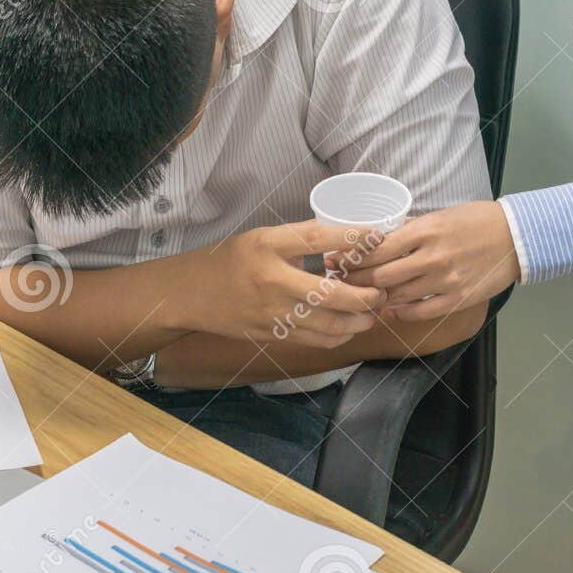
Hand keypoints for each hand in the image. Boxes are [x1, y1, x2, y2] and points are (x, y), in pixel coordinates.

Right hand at [177, 221, 385, 347]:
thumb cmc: (229, 260)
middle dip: (364, 296)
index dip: (352, 238)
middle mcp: (270, 279)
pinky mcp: (270, 333)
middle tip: (382, 292)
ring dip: (357, 321)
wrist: (190, 293)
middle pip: (330, 293)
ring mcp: (270, 311)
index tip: (378, 237)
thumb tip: (344, 234)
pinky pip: (313, 339)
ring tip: (373, 313)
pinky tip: (348, 327)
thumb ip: (300, 237)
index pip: (317, 238)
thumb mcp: (261, 236)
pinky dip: (337, 335)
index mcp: (268, 245)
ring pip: (326, 323)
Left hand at [341, 201, 519, 320]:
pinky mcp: (458, 298)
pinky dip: (402, 312)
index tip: (338, 261)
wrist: (516, 237)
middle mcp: (433, 256)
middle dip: (357, 281)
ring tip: (361, 298)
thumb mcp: (440, 216)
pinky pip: (422, 311)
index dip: (353, 258)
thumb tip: (377, 240)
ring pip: (398, 295)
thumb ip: (411, 230)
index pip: (377, 248)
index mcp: (425, 230)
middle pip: (381, 275)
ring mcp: (446, 280)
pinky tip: (391, 309)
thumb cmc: (476, 221)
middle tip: (341, 283)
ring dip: (376, 298)